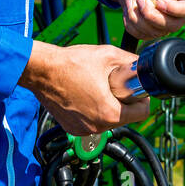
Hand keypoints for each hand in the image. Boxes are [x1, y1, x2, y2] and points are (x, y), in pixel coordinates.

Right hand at [19, 39, 149, 136]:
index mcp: (109, 113)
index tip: (133, 89)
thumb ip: (131, 62)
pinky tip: (85, 95)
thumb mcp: (107, 55)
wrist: (42, 71)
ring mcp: (83, 130)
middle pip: (125, 117)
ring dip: (107, 107)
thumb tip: (142, 65)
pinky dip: (92, 111)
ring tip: (96, 89)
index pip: (142, 113)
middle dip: (123, 102)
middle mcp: (97, 127)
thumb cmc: (69, 64)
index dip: (141, 98)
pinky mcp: (72, 128)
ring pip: (108, 121)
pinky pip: (92, 122)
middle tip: (112, 85)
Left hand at [103, 0, 184, 41]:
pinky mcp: (150, 30)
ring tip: (133, 0)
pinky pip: (141, 34)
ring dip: (138, 17)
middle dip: (151, 15)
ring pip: (155, 32)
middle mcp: (179, 12)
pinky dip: (130, 22)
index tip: (160, 2)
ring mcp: (165, 23)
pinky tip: (130, 8)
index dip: (178, 9)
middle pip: (173, 25)